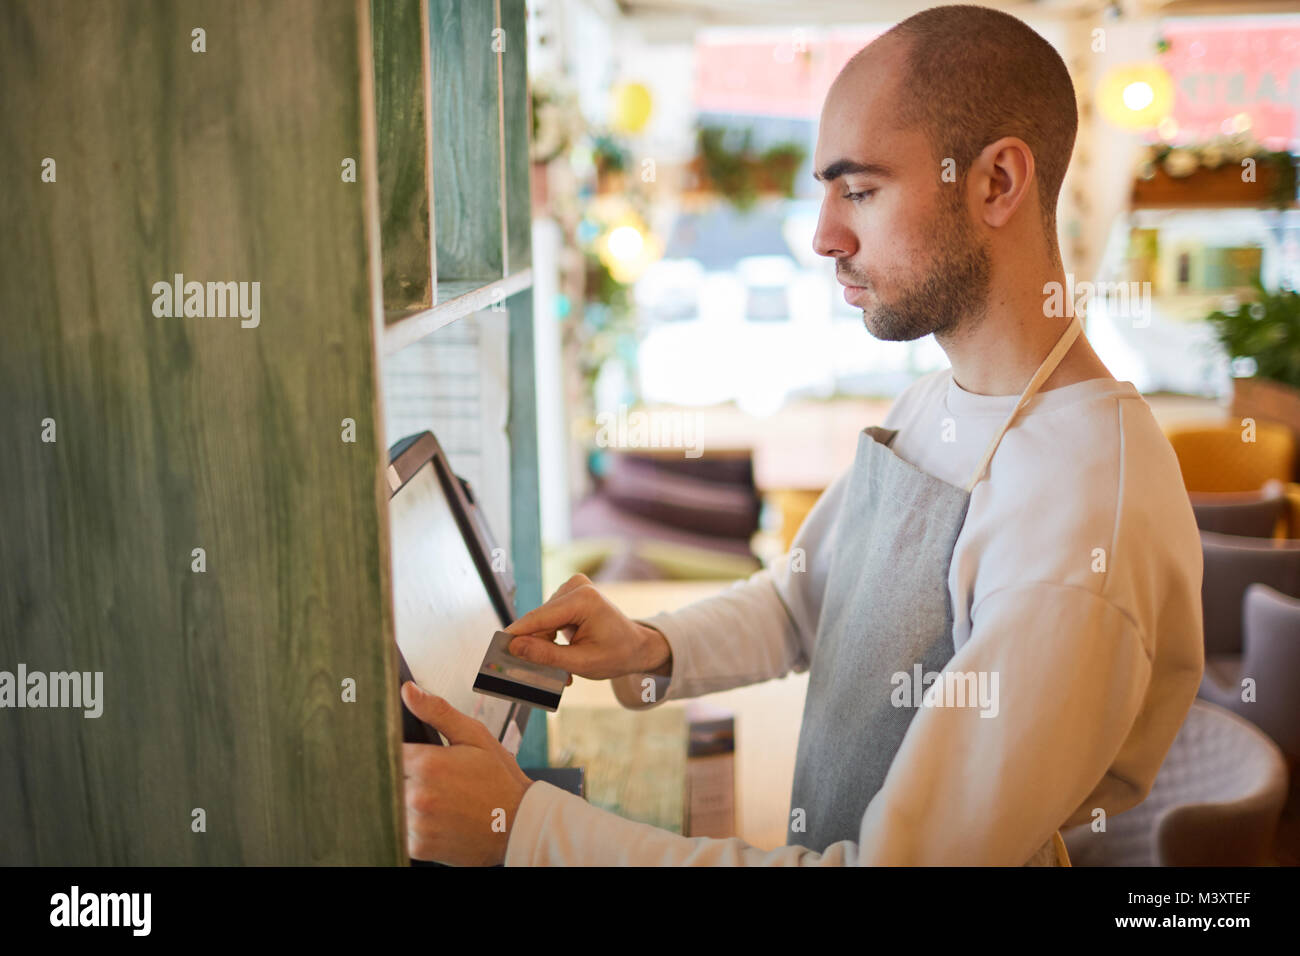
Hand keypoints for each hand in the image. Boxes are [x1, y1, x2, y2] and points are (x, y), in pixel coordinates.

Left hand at [401, 681, 534, 865]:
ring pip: (391, 805)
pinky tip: (434, 817)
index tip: (409, 754)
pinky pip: (399, 832)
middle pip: (386, 779)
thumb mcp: (475, 737)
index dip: (398, 751)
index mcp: (429, 763)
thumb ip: (438, 712)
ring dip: (405, 801)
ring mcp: (417, 823)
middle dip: (402, 776)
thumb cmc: (499, 780)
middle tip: (429, 779)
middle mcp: (418, 795)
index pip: (388, 750)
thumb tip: (408, 691)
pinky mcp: (419, 846)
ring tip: (434, 799)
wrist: (518, 824)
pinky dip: (411, 824)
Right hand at [503, 573, 671, 680]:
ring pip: (541, 622)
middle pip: (539, 621)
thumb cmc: (617, 655)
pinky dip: (550, 638)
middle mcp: (577, 587)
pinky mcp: (569, 595)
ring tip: (560, 670)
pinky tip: (562, 655)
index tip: (494, 650)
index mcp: (584, 600)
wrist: (637, 646)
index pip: (539, 618)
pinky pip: (548, 619)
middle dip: (533, 647)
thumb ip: (546, 655)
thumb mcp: (581, 663)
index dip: (515, 635)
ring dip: (544, 645)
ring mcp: (573, 588)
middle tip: (526, 674)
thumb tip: (515, 648)